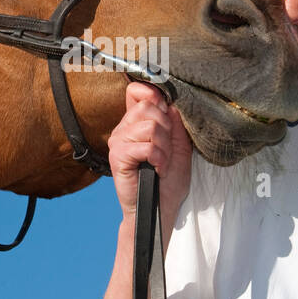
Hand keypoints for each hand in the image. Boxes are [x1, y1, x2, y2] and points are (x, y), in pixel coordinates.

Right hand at [108, 81, 191, 223]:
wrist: (161, 207)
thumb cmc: (169, 179)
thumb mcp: (180, 145)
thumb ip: (175, 122)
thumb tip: (170, 102)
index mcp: (136, 122)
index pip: (137, 91)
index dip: (153, 94)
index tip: (166, 110)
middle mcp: (124, 128)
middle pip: (148, 107)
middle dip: (166, 128)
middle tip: (166, 149)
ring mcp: (118, 142)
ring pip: (150, 126)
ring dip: (164, 147)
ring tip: (162, 162)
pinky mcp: (117, 156)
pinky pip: (146, 146)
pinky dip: (158, 158)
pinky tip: (156, 169)